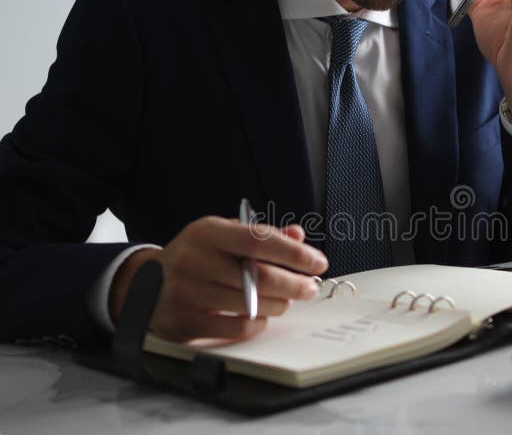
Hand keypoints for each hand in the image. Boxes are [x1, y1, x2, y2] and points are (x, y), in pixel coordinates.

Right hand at [109, 217, 327, 342]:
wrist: (143, 283)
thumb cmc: (196, 257)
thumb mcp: (223, 236)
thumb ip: (262, 235)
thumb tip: (298, 236)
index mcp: (207, 232)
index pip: (258, 240)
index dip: (293, 253)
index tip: (318, 262)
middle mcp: (193, 260)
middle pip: (257, 276)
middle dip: (293, 283)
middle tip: (310, 287)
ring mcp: (186, 293)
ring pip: (250, 304)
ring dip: (278, 305)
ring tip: (285, 301)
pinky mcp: (184, 323)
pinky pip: (236, 329)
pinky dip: (257, 324)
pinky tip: (260, 316)